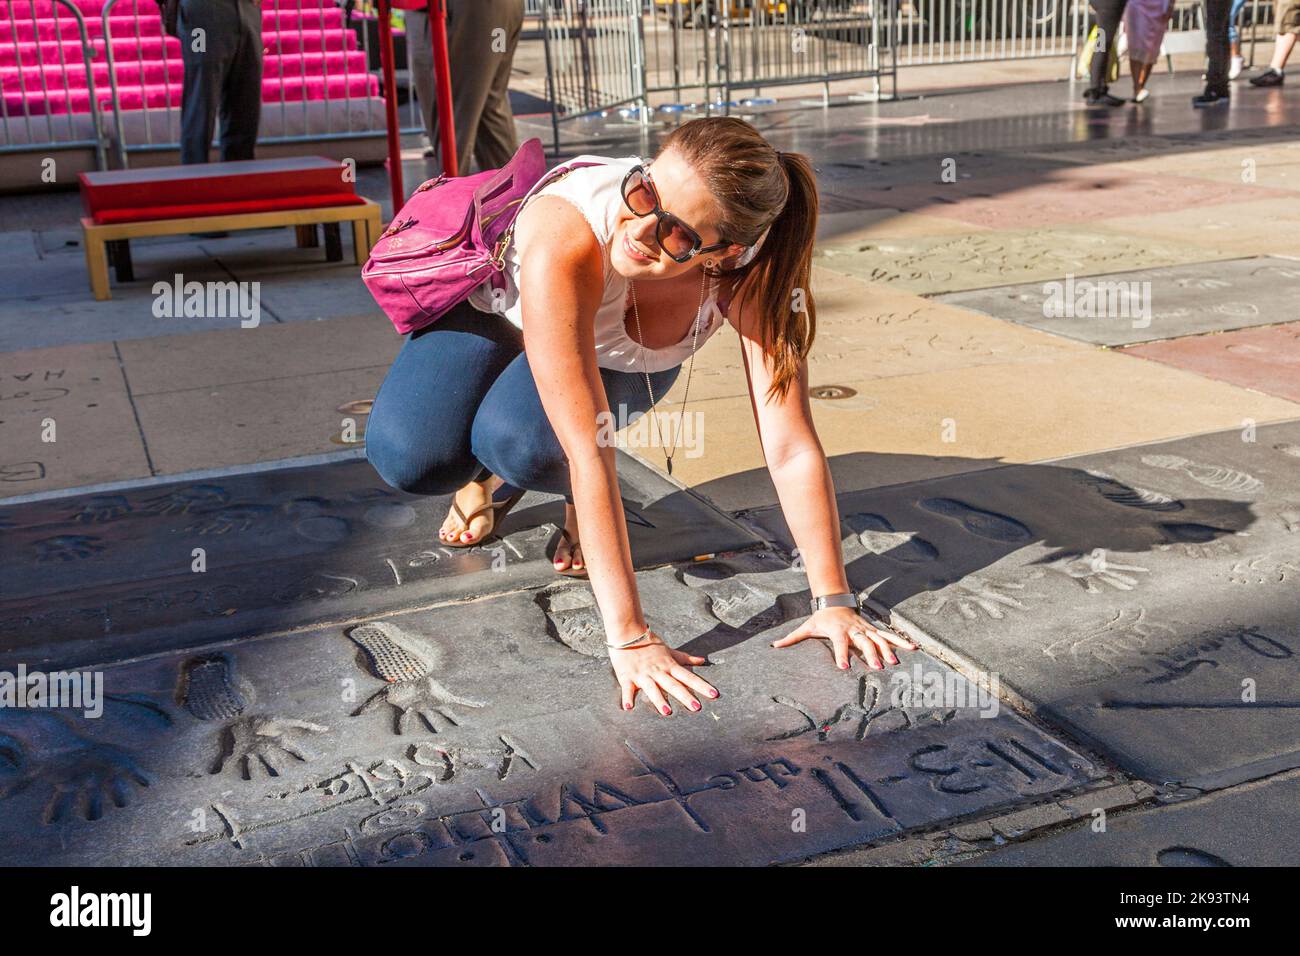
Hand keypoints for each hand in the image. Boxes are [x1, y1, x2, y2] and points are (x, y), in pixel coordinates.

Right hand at [610, 633, 717, 715]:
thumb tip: (702, 660)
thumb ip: (685, 658)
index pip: (689, 677)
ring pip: (652, 689)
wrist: (627, 633)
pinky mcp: (627, 677)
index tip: (714, 694)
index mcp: (669, 666)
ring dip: (659, 700)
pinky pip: (627, 689)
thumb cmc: (649, 643)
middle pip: (673, 685)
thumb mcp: (669, 651)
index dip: (701, 686)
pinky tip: (628, 707)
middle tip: (696, 708)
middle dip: (685, 696)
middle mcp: (658, 671)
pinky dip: (627, 697)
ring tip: (667, 712)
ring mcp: (642, 675)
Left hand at [772, 606, 916, 670]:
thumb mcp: (806, 627)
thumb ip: (791, 639)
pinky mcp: (873, 629)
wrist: (835, 601)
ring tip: (895, 663)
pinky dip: (901, 642)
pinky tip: (913, 648)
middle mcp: (854, 630)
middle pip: (863, 643)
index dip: (841, 655)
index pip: (840, 644)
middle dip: (870, 655)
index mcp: (837, 631)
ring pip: (879, 639)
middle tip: (876, 668)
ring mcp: (865, 629)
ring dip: (888, 650)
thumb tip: (773, 646)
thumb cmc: (820, 619)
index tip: (844, 668)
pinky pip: (889, 636)